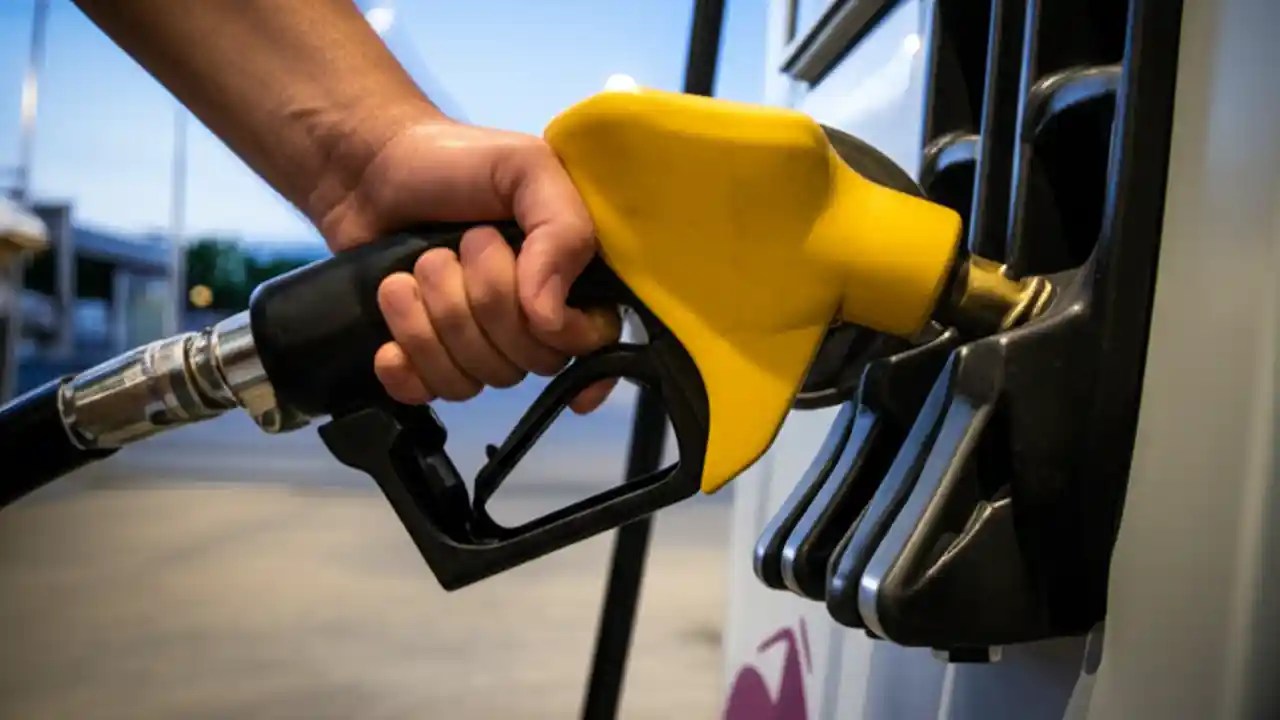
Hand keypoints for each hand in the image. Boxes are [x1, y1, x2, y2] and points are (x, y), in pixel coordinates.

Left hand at [314, 114, 620, 412]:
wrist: (367, 168)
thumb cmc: (455, 162)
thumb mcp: (527, 169)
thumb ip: (562, 230)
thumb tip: (548, 317)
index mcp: (570, 279)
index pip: (591, 344)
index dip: (564, 336)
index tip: (535, 309)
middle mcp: (530, 321)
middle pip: (525, 363)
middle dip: (479, 305)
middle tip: (451, 252)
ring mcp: (475, 345)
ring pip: (473, 380)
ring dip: (432, 324)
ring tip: (410, 275)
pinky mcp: (424, 359)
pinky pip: (428, 394)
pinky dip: (405, 369)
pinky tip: (389, 342)